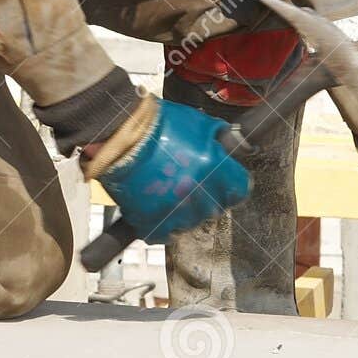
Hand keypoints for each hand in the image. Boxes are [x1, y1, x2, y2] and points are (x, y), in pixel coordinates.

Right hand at [91, 98, 249, 243]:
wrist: (117, 133)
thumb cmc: (156, 124)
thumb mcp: (199, 123)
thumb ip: (219, 141)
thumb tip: (232, 148)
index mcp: (212, 168)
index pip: (240, 189)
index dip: (232, 183)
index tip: (225, 181)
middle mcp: (196, 193)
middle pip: (217, 207)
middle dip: (210, 195)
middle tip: (194, 181)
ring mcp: (173, 210)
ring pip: (193, 222)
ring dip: (187, 210)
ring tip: (174, 192)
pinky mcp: (150, 222)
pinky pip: (167, 234)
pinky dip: (165, 225)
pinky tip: (161, 209)